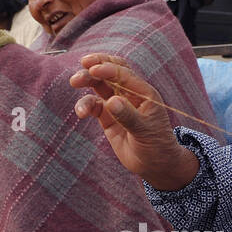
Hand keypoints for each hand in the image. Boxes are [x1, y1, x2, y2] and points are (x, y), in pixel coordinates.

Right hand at [70, 53, 198, 189]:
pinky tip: (81, 112)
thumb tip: (111, 101)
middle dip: (95, 66)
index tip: (93, 69)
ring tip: (74, 82)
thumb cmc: (157, 146)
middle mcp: (129, 94)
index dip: (108, 68)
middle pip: (110, 72)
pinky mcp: (107, 117)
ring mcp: (117, 104)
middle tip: (82, 66)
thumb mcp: (145, 131)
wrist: (155, 165)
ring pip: (100, 85)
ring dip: (87, 81)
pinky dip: (85, 105)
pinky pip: (94, 105)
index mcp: (143, 92)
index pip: (123, 73)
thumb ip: (128, 116)